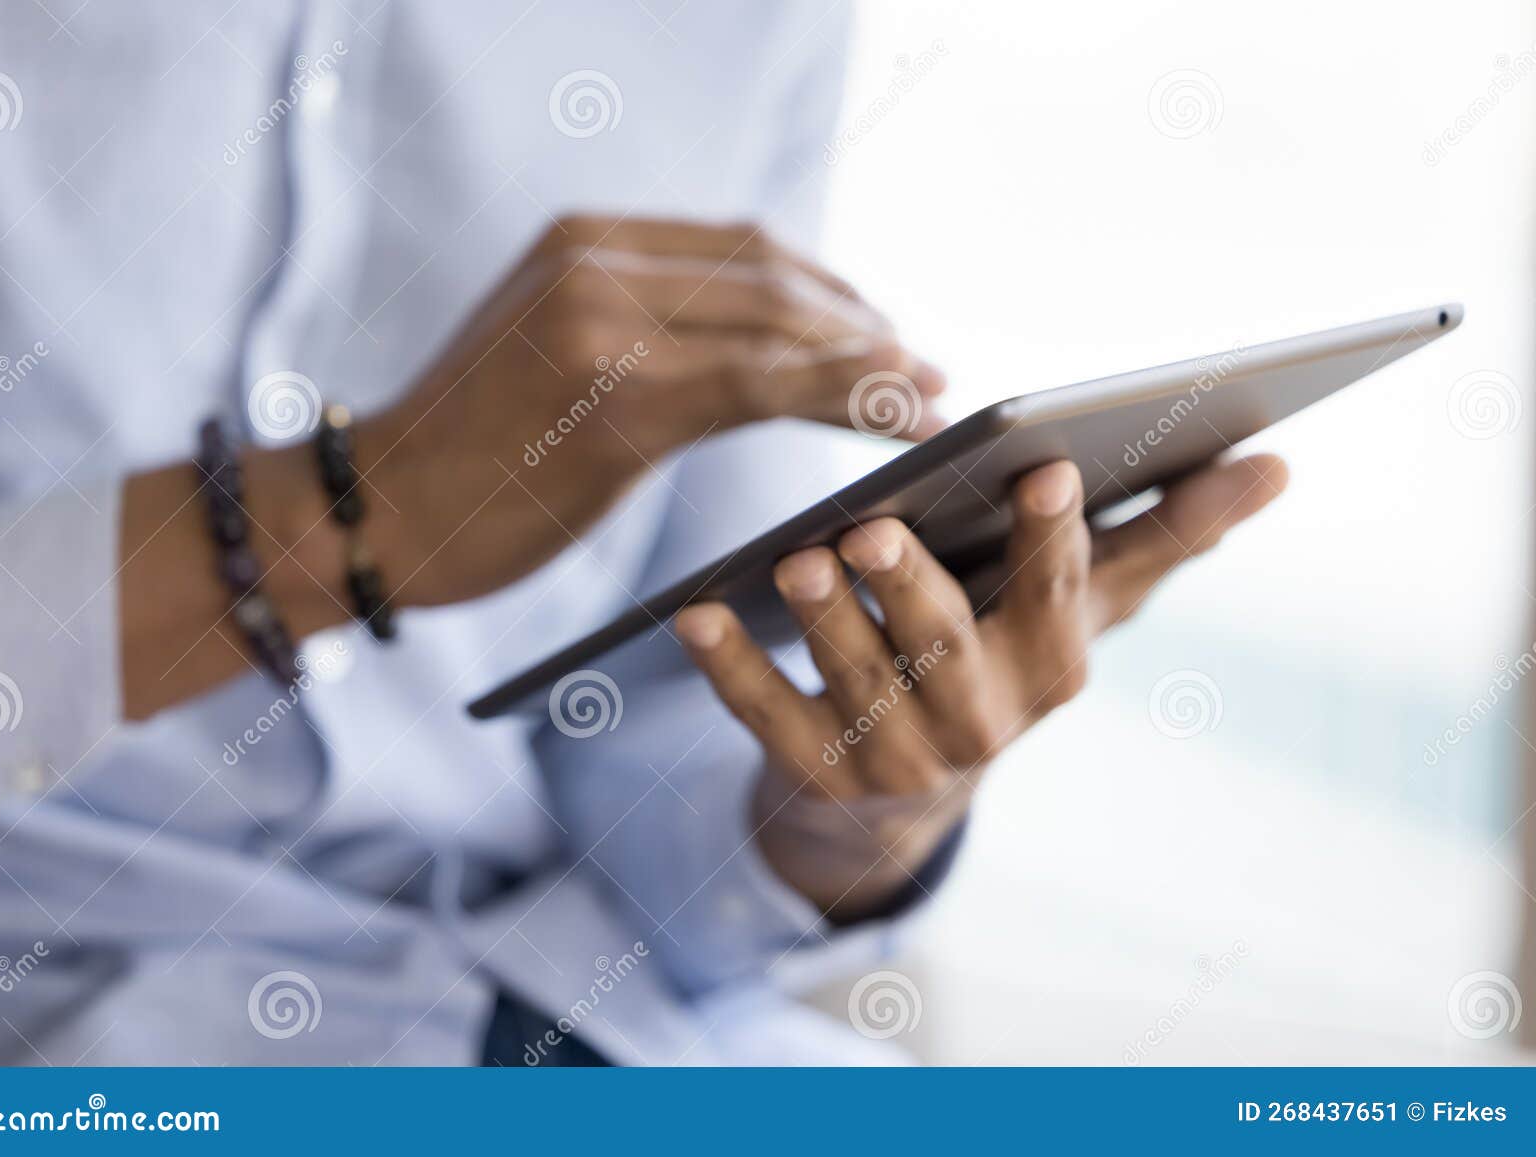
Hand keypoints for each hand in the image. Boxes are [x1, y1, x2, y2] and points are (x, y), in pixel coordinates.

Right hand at [119, 214, 941, 719]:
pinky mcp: (621, 399)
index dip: (832, 288)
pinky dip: (846, 397)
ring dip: (874, 363)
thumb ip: (636, 324)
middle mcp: (597, 260)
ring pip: (783, 327)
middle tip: (928, 373)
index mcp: (583, 239)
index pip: (747, 247)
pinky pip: (764, 386)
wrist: (375, 512)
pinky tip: (898, 421)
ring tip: (933, 399)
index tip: (886, 332)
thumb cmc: (467, 455)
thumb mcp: (549, 352)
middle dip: (866, 326)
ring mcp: (606, 322)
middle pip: (777, 276)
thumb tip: (749, 342)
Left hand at [673, 454, 1288, 919]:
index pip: (1061, 597)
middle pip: (944, 648)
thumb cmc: (1006, 651)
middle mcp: (980, 722)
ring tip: (792, 556)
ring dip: (823, 622)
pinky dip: (731, 667)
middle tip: (873, 526)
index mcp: (1052, 667)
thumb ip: (1168, 532)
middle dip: (913, 590)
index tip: (1043, 467)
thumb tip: (1277, 463)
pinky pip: (766, 718)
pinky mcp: (815, 775)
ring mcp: (894, 758)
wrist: (910, 784)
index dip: (1053, 539)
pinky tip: (693, 612)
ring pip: (854, 684)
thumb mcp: (1084, 602)